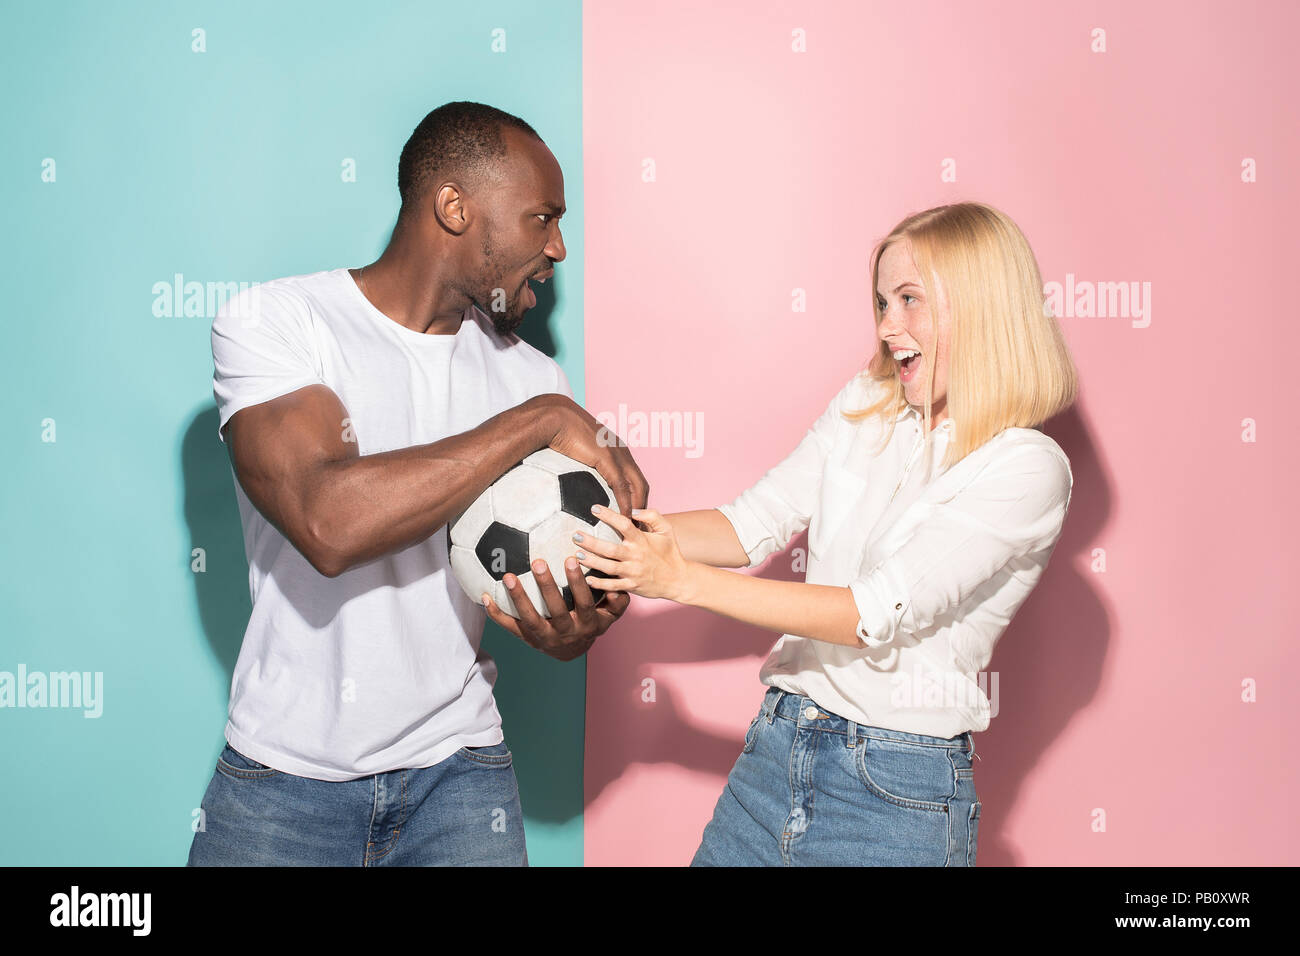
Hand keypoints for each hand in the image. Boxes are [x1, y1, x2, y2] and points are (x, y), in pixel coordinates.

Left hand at [482, 555, 629, 661]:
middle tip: (537, 562)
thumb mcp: (609, 615)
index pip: (584, 602)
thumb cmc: (591, 622)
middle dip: (546, 586)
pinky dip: (496, 614)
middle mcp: (565, 631)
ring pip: (530, 619)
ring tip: (508, 576)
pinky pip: (510, 627)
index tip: (571, 558)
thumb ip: (617, 601)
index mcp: (586, 623)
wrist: (572, 651)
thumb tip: (616, 587)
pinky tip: (484, 596)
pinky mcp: (527, 638)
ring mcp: (544, 637)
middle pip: (555, 610)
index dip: (577, 583)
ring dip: (518, 598)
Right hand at [527, 394, 649, 517]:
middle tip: (637, 524)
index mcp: (615, 448)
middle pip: (641, 483)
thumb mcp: (574, 446)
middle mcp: (621, 451)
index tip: (631, 512)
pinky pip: (622, 487)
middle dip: (642, 505)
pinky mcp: (608, 460)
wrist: (554, 417)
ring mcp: (617, 455)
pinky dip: (626, 504)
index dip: (635, 494)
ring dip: (637, 508)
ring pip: (637, 487)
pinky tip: (624, 518)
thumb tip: (570, 473)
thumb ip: (579, 460)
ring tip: (634, 526)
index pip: (633, 475)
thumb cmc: (558, 429)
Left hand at [573, 506, 694, 602]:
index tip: (594, 508)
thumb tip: (633, 510)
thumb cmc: (670, 552)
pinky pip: (613, 586)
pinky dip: (599, 584)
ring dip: (591, 561)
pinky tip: (586, 579)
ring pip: (608, 567)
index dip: (608, 515)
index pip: (624, 525)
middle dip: (591, 542)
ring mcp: (633, 572)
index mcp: (642, 540)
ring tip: (577, 555)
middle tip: (575, 536)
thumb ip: (652, 515)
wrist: (678, 579)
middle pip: (609, 548)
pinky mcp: (632, 586)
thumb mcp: (666, 529)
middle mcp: (636, 556)